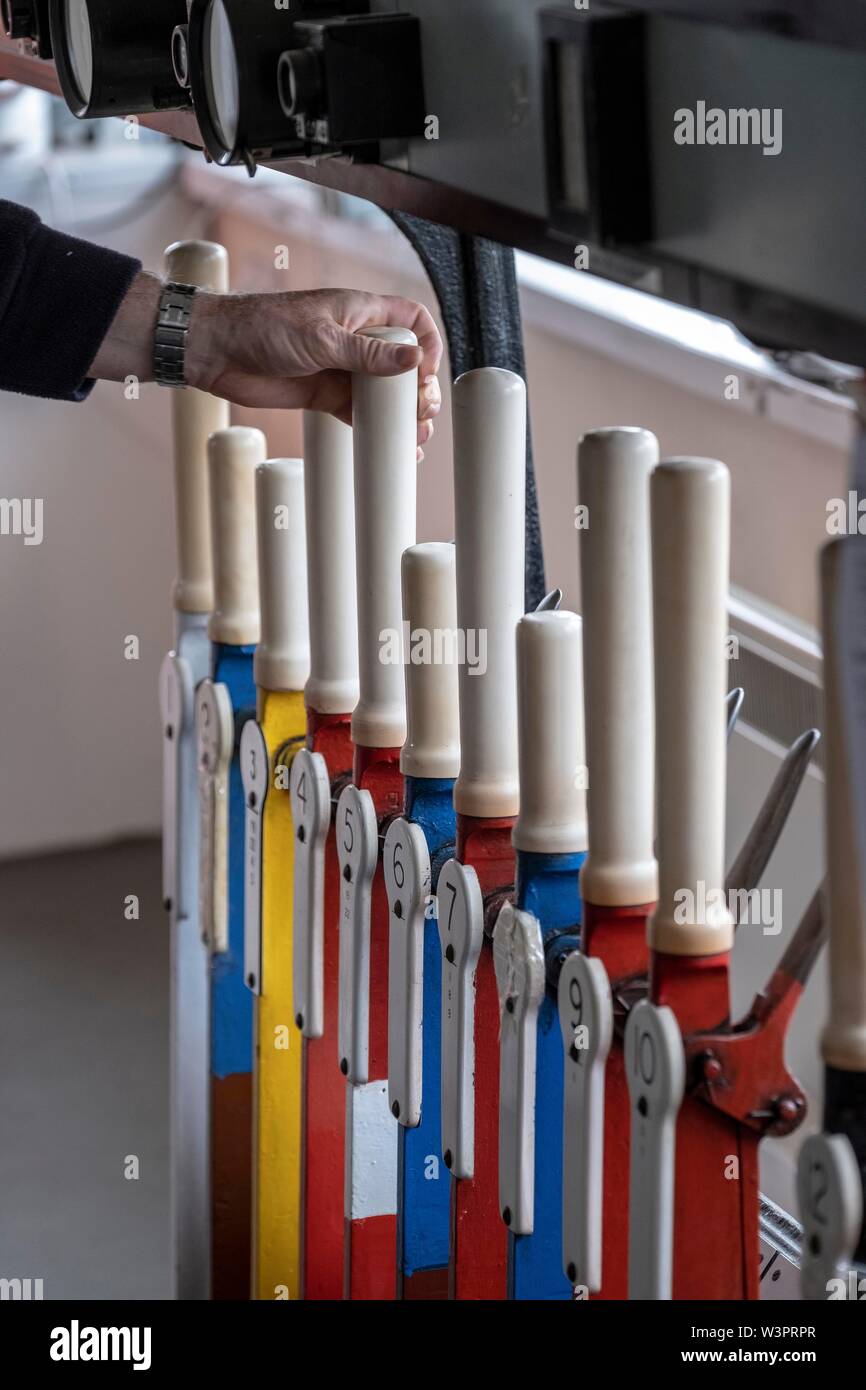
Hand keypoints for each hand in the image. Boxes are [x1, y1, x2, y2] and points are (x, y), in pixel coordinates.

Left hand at [90, 273, 442, 458]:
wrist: (217, 351)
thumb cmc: (263, 327)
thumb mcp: (321, 340)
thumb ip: (366, 354)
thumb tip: (413, 362)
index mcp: (360, 312)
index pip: (411, 320)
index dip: (427, 344)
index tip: (426, 372)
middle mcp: (356, 339)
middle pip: (404, 363)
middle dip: (418, 389)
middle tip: (420, 413)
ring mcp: (341, 369)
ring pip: (384, 393)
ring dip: (402, 414)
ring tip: (415, 437)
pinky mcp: (324, 395)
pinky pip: (359, 413)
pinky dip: (375, 428)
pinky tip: (390, 446)